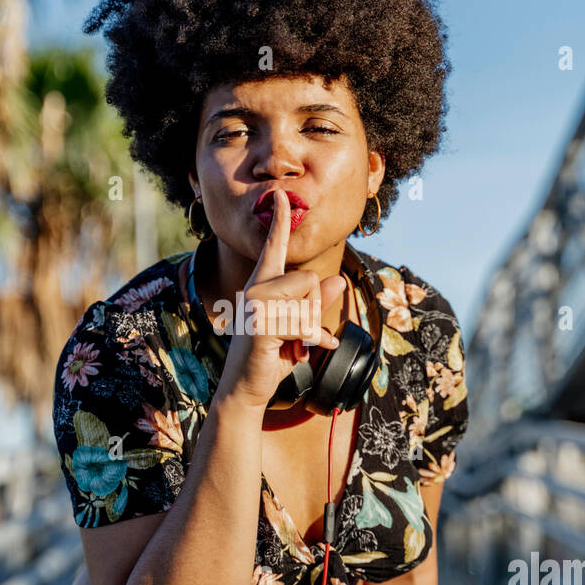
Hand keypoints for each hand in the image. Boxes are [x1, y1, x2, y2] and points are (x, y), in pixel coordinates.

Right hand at [217, 188, 345, 410]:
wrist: (246, 389)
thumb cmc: (271, 356)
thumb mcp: (301, 327)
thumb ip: (317, 304)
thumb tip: (338, 281)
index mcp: (264, 285)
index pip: (273, 247)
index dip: (279, 221)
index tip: (283, 195)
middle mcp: (256, 288)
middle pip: (309, 278)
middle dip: (316, 308)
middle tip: (302, 333)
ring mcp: (256, 305)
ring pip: (308, 298)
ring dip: (311, 327)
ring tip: (296, 344)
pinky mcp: (261, 324)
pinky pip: (301, 321)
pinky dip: (307, 341)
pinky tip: (298, 353)